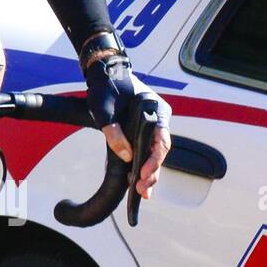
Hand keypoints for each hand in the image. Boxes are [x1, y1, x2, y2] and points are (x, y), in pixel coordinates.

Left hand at [84, 54, 171, 199]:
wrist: (104, 72)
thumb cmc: (106, 86)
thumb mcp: (104, 109)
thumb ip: (114, 132)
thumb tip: (126, 156)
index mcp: (157, 110)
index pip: (162, 140)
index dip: (154, 159)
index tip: (143, 172)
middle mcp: (159, 120)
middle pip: (160, 151)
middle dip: (151, 172)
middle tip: (141, 189)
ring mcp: (153, 127)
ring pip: (155, 155)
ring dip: (149, 174)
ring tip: (142, 193)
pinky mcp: (144, 132)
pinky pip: (148, 152)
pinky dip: (145, 168)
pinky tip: (140, 186)